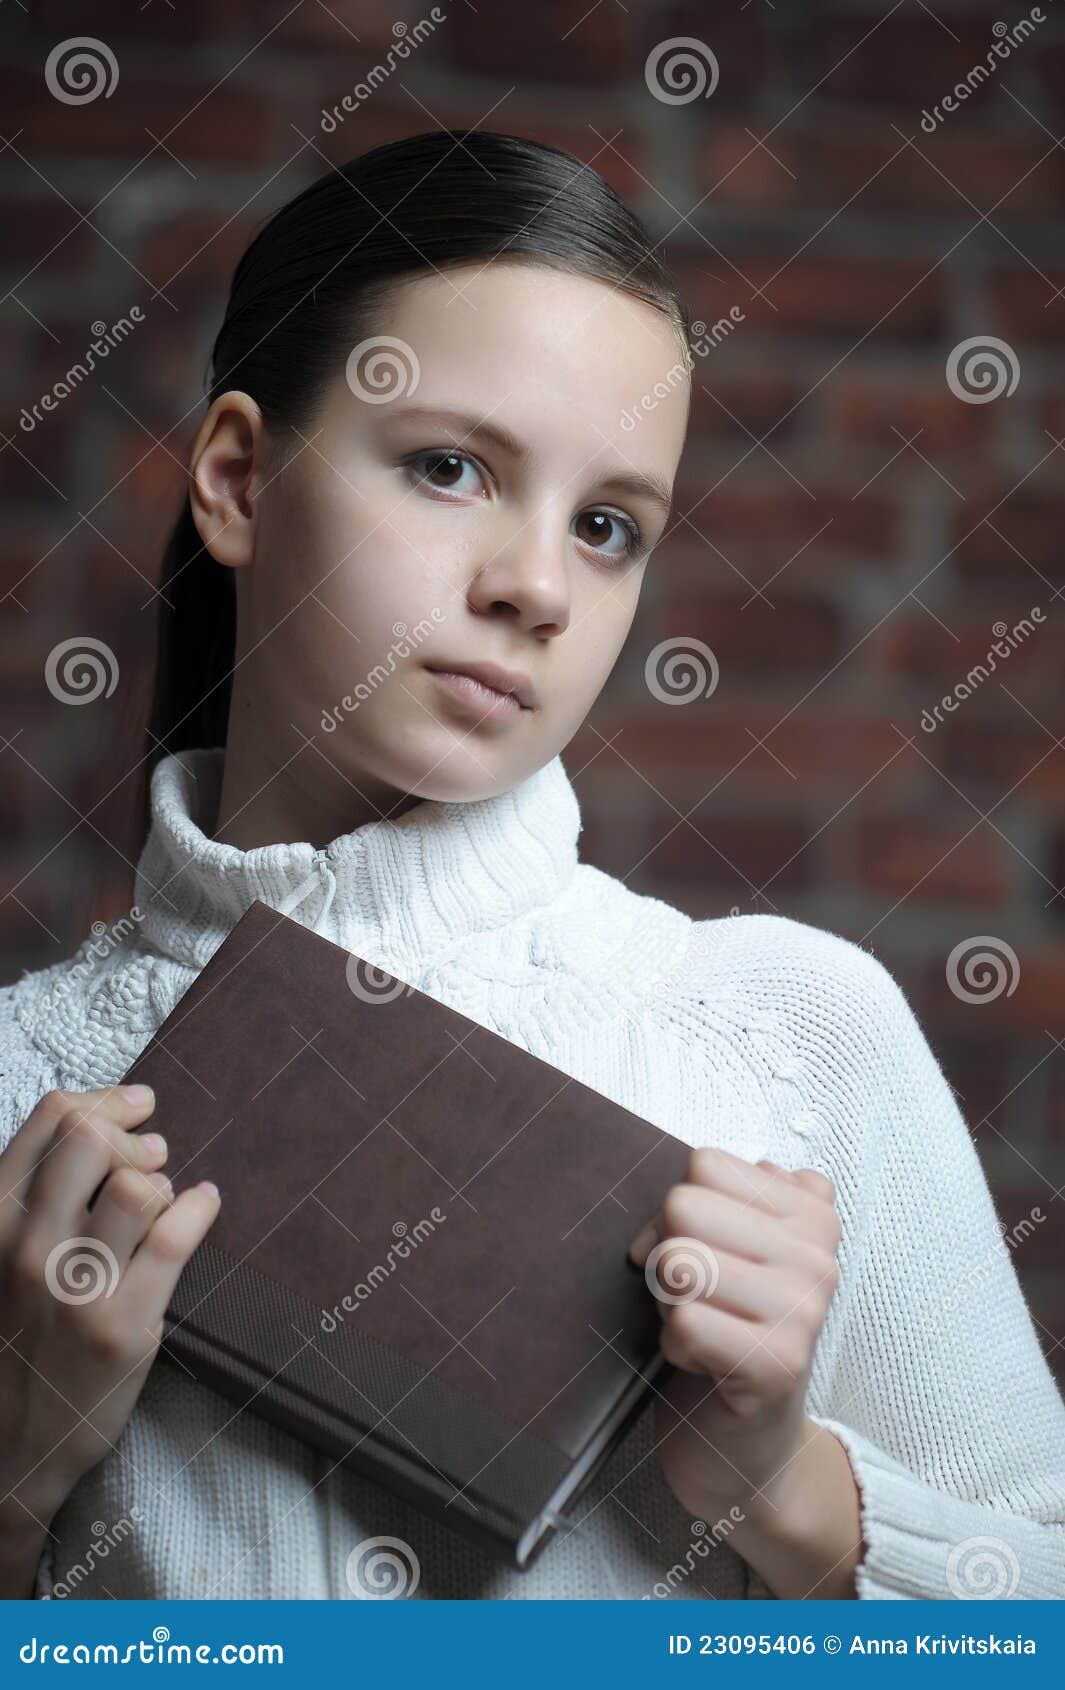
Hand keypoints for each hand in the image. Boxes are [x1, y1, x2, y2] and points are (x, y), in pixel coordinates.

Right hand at [0, 1085, 220, 1519]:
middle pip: (95, 1138)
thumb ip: (35, 1196)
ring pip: (136, 1187)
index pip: (54, 1118)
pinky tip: (204, 1205)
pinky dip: (201, 1207)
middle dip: (135, 1136)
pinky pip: (176, 1237)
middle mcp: (25, 1247)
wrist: (9, 1447)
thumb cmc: (13, 1337)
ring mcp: (75, 1288)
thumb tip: (103, 1121)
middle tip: (153, 1155)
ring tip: (164, 1198)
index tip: (136, 1106)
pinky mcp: (124, 1325)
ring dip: (162, 1180)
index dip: (106, 1100)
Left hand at [629, 1146, 841, 1522]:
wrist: (748, 1450)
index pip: (705, 1164)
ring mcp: (802, 1313)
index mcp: (812, 1217)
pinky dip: (674, 1345)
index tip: (692, 1250)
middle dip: (666, 1254)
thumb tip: (769, 1163)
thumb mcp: (741, 1254)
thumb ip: (750, 1198)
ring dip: (670, 1303)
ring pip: (678, 1262)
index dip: (675, 1209)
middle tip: (692, 1298)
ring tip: (700, 1327)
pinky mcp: (775, 1366)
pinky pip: (685, 1322)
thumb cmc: (730, 1338)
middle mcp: (817, 1259)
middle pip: (683, 1206)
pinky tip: (701, 1363)